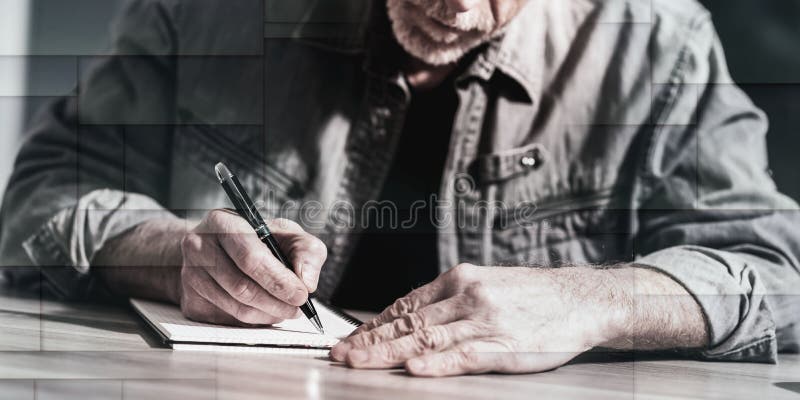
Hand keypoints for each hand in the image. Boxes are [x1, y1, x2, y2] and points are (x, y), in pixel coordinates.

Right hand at [179, 210, 326, 325]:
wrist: (215, 249)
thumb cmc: (256, 239)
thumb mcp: (286, 233)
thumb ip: (306, 251)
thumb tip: (307, 281)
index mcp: (222, 222)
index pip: (250, 257)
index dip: (278, 280)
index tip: (302, 294)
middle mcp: (199, 248)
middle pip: (242, 287)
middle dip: (277, 302)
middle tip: (298, 308)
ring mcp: (190, 276)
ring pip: (236, 308)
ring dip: (268, 314)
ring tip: (286, 309)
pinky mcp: (191, 302)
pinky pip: (228, 320)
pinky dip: (254, 321)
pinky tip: (265, 311)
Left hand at [330, 264, 623, 375]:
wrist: (582, 298)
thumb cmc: (534, 295)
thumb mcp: (487, 284)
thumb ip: (451, 301)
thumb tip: (413, 318)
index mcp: (459, 280)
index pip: (405, 304)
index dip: (374, 324)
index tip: (350, 339)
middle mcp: (467, 296)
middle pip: (408, 321)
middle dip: (369, 340)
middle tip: (339, 353)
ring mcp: (485, 320)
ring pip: (427, 337)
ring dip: (388, 352)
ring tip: (359, 361)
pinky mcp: (505, 344)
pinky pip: (464, 354)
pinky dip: (437, 363)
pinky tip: (414, 368)